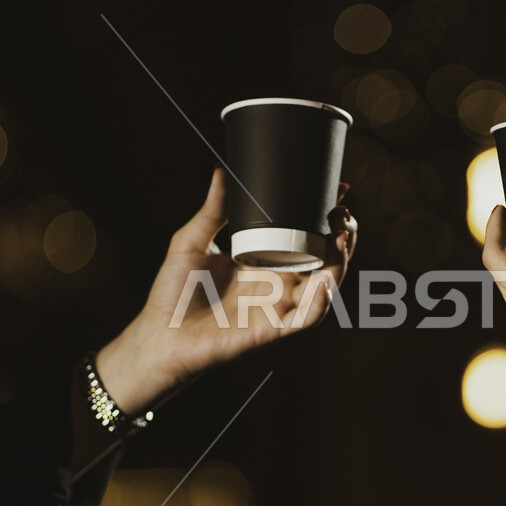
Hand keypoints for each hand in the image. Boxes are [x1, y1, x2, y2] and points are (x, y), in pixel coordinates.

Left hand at [96, 167, 356, 413]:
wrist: (160, 334)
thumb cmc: (174, 292)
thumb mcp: (191, 241)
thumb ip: (212, 210)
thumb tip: (220, 171)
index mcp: (265, 260)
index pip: (307, 235)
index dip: (327, 215)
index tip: (340, 190)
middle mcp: (279, 282)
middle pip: (326, 258)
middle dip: (344, 234)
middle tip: (343, 212)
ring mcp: (280, 306)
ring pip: (326, 285)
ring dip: (341, 262)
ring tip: (343, 235)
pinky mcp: (274, 328)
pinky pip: (308, 316)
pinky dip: (322, 299)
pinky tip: (325, 279)